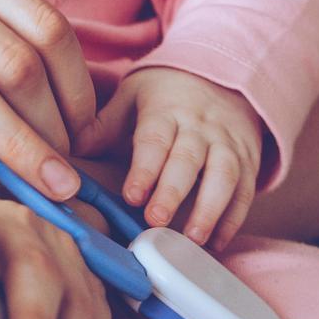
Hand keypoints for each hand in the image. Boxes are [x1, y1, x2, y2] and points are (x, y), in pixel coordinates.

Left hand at [76, 66, 262, 251]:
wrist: (220, 76)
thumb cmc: (165, 94)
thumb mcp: (133, 96)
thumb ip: (105, 124)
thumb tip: (70, 148)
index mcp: (166, 110)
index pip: (154, 139)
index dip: (144, 169)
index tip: (131, 196)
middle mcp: (199, 126)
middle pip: (188, 159)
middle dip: (173, 192)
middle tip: (156, 221)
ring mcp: (227, 143)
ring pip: (224, 175)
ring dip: (210, 209)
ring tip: (193, 239)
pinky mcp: (248, 160)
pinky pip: (246, 189)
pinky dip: (234, 217)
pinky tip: (217, 242)